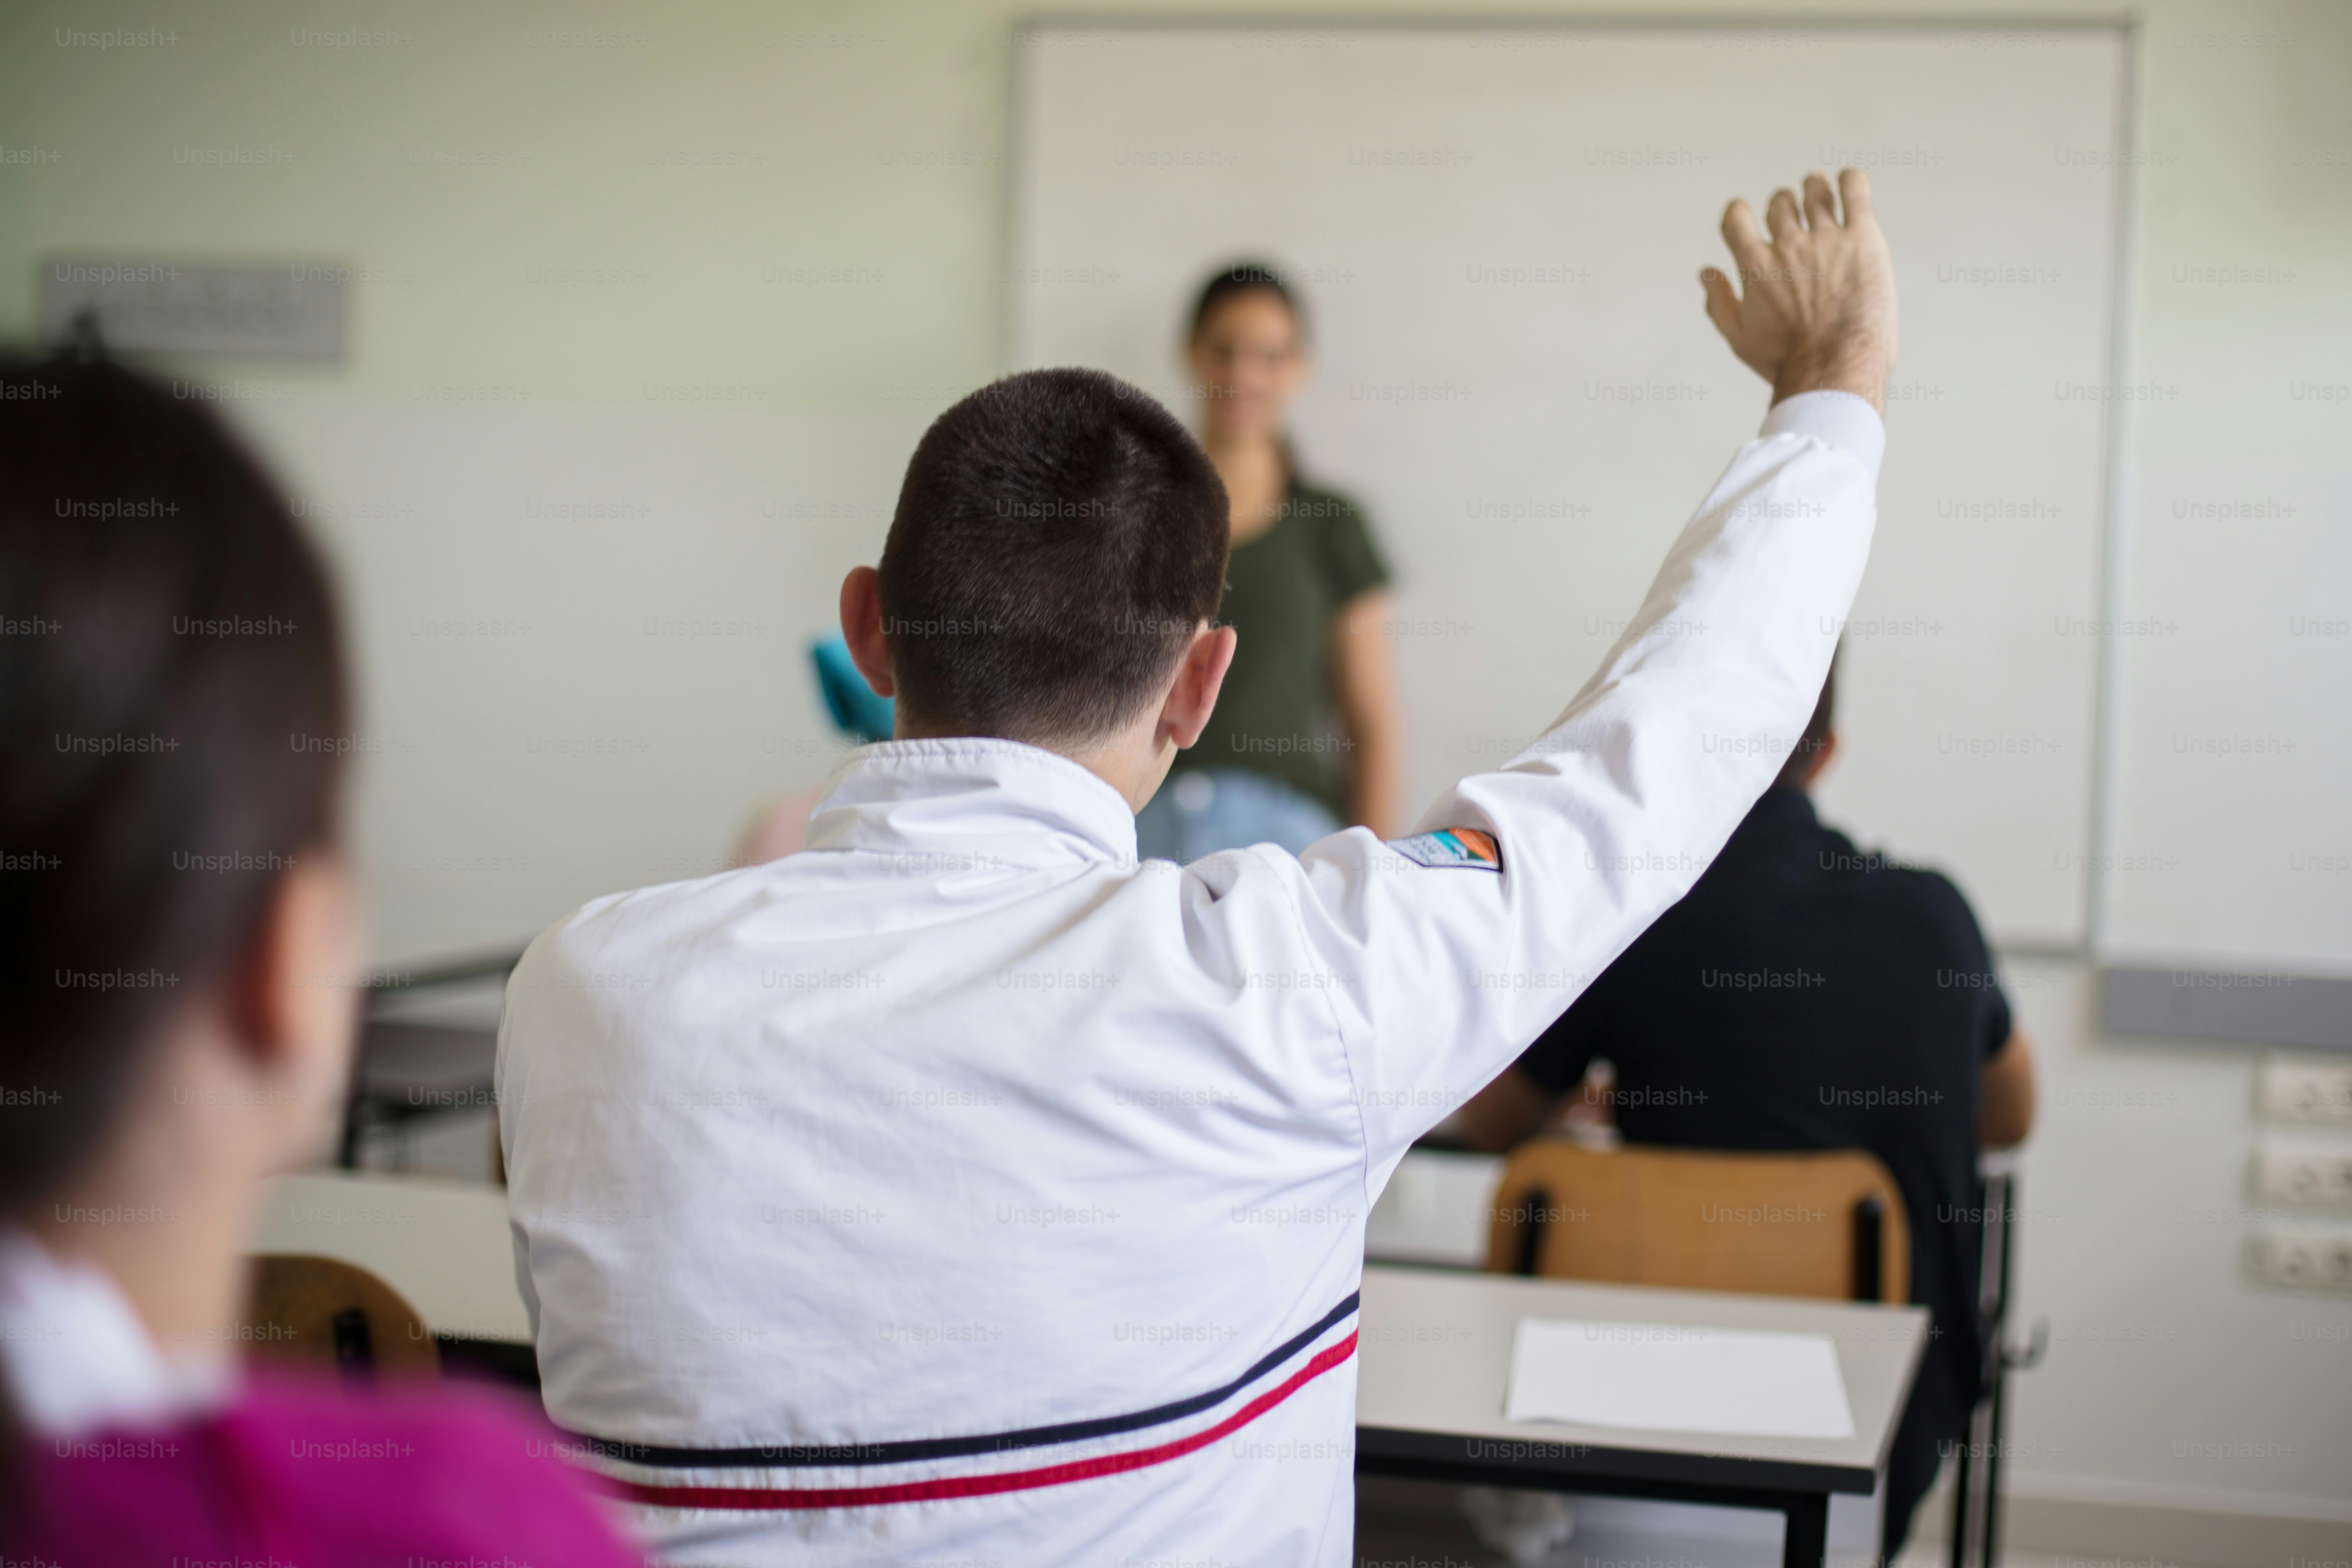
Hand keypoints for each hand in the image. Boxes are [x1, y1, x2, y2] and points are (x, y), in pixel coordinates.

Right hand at [1701, 169, 1898, 414]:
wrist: (1834, 366)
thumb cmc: (1785, 359)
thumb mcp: (1739, 338)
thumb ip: (1718, 302)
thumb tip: (1706, 272)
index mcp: (1754, 265)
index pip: (1735, 218)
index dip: (1738, 212)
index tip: (1744, 212)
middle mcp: (1787, 244)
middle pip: (1780, 204)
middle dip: (1782, 203)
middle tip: (1791, 208)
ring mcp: (1826, 238)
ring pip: (1816, 193)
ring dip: (1813, 187)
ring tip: (1818, 188)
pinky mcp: (1862, 238)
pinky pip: (1855, 192)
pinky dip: (1850, 181)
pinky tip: (1849, 181)